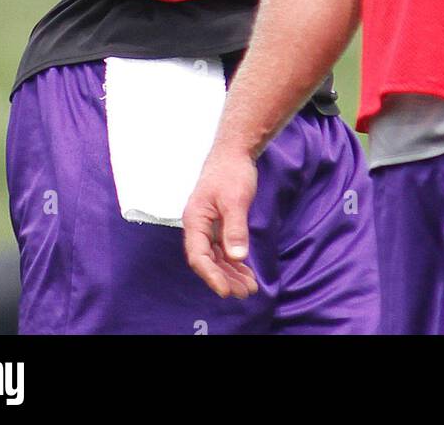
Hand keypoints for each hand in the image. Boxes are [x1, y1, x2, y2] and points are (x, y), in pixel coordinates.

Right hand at [182, 145, 260, 298]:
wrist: (234, 151)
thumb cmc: (231, 171)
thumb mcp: (235, 200)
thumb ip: (235, 229)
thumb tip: (236, 257)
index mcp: (195, 220)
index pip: (199, 256)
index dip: (212, 275)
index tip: (226, 290)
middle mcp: (198, 225)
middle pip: (208, 260)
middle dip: (225, 278)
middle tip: (245, 292)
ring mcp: (207, 225)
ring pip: (216, 257)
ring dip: (231, 273)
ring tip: (249, 287)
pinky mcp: (218, 223)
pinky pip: (223, 248)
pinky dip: (234, 261)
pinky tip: (246, 271)